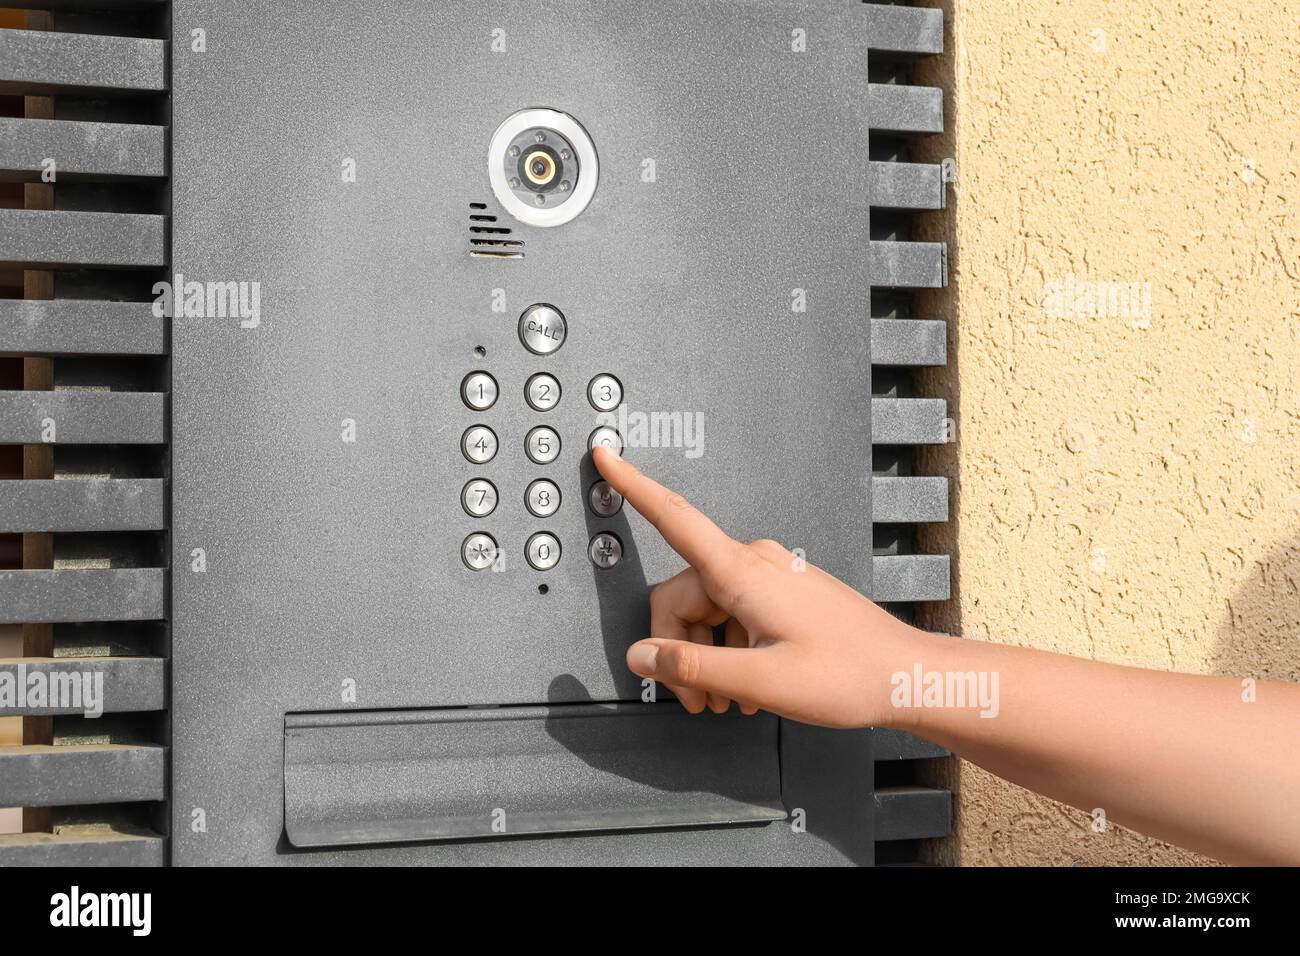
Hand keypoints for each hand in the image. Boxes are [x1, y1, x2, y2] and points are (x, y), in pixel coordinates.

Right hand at [593, 446, 933, 728]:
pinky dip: (731, 653)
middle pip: (682, 597)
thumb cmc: (850, 673)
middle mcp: (755, 564)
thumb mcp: (760, 680)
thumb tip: (642, 656)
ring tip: (732, 699)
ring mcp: (770, 577)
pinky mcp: (781, 594)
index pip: (674, 517)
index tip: (606, 457)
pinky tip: (750, 686)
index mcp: (743, 572)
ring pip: (707, 613)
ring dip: (709, 660)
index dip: (634, 486)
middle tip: (697, 698)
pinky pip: (733, 617)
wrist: (904, 675)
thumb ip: (692, 668)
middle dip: (680, 652)